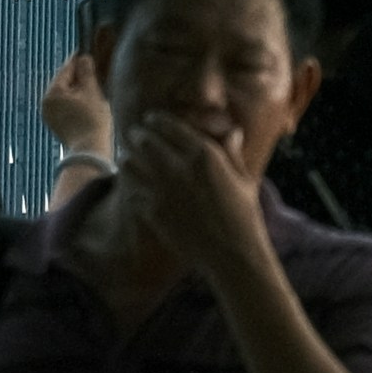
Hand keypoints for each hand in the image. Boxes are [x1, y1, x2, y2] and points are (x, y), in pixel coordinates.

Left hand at [38, 44, 114, 166]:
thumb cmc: (92, 120)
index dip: (79, 59)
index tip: (89, 51)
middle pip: (64, 81)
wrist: (89, 151)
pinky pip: (64, 105)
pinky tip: (87, 103)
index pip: (66, 68)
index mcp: (53, 92)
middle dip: (78, 76)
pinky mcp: (55, 124)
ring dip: (77, 89)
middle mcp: (46, 102)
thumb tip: (83, 57)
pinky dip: (74, 101)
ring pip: (64, 93)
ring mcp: (49, 114)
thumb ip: (87, 72)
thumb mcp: (92, 91)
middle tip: (94, 70)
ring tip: (93, 88)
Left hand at [112, 108, 274, 275]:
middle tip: (134, 135)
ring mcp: (163, 191)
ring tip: (127, 157)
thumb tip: (232, 132)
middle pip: (144, 140)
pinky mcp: (153, 212)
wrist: (232, 253)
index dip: (155, 120)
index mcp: (204, 155)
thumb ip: (233, 152)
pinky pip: (131, 191)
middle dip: (137, 135)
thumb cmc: (244, 215)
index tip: (150, 120)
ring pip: (129, 163)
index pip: (168, 125)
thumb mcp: (243, 178)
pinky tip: (134, 186)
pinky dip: (130, 186)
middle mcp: (180, 168)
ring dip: (128, 157)